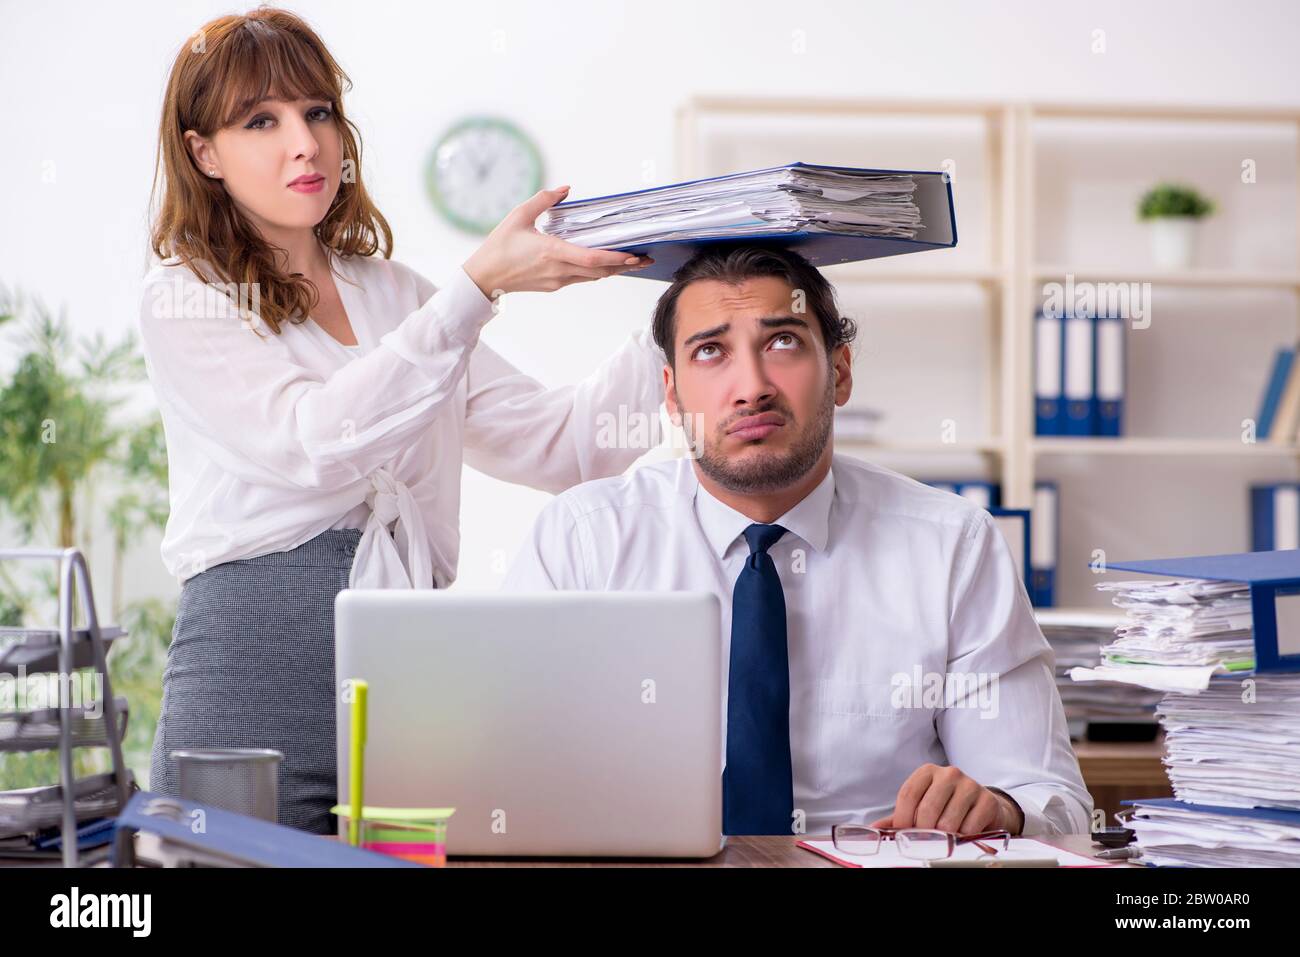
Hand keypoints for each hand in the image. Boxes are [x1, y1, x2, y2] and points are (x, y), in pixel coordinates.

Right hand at [462, 185, 653, 297]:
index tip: (634, 254)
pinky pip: (582, 278)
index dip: (616, 258)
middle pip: (601, 271)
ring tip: (633, 261)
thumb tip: (565, 188)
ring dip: (614, 269)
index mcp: (552, 252)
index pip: (593, 259)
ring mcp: (558, 281)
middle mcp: (559, 270)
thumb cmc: (499, 246)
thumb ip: (543, 200)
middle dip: (625, 265)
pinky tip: (607, 264)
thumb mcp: (518, 215)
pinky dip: (598, 271)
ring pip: (594, 277)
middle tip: (646, 257)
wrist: (484, 278)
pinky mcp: (555, 286)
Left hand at [868, 764, 1023, 835]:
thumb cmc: (946, 807)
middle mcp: (949, 773)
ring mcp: (969, 785)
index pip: (908, 794)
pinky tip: (963, 834)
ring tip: (945, 837)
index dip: (903, 819)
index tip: (904, 835)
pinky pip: (969, 828)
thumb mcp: (921, 807)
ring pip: (948, 822)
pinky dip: (963, 838)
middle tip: (926, 840)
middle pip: (927, 810)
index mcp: (927, 772)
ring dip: (944, 837)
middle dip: (924, 832)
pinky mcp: (987, 801)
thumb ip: (898, 818)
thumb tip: (875, 829)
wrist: (983, 807)